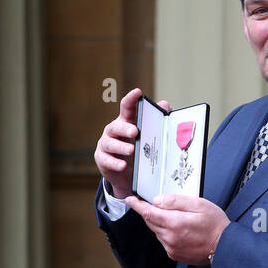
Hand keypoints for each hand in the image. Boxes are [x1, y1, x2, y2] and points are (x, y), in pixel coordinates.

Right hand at [94, 87, 170, 201]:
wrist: (126, 174)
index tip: (138, 93)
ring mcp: (106, 144)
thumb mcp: (147, 135)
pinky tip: (122, 165)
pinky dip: (114, 163)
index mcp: (125, 122)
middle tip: (135, 131)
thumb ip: (155, 120)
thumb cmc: (137, 150)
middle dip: (125, 128)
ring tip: (131, 150)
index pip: (127, 107)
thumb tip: (166, 105)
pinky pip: (107, 161)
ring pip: (110, 144)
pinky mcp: (102, 159)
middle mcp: (113, 131)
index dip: (131, 99)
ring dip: (121, 147)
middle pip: (117, 126)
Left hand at [123, 193, 229, 265]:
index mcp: (174, 223)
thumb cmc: (215, 225)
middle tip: (158, 204)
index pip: (148, 212)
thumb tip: (158, 200)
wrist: (224, 246)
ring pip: (157, 231)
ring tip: (176, 218)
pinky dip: (166, 233)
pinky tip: (179, 229)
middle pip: (151, 221)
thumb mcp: (198, 204)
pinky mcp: (174, 254)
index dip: (137, 205)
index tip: (130, 199)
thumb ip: (176, 201)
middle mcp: (170, 237)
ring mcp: (171, 248)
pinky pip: (164, 240)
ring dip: (160, 222)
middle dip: (150, 212)